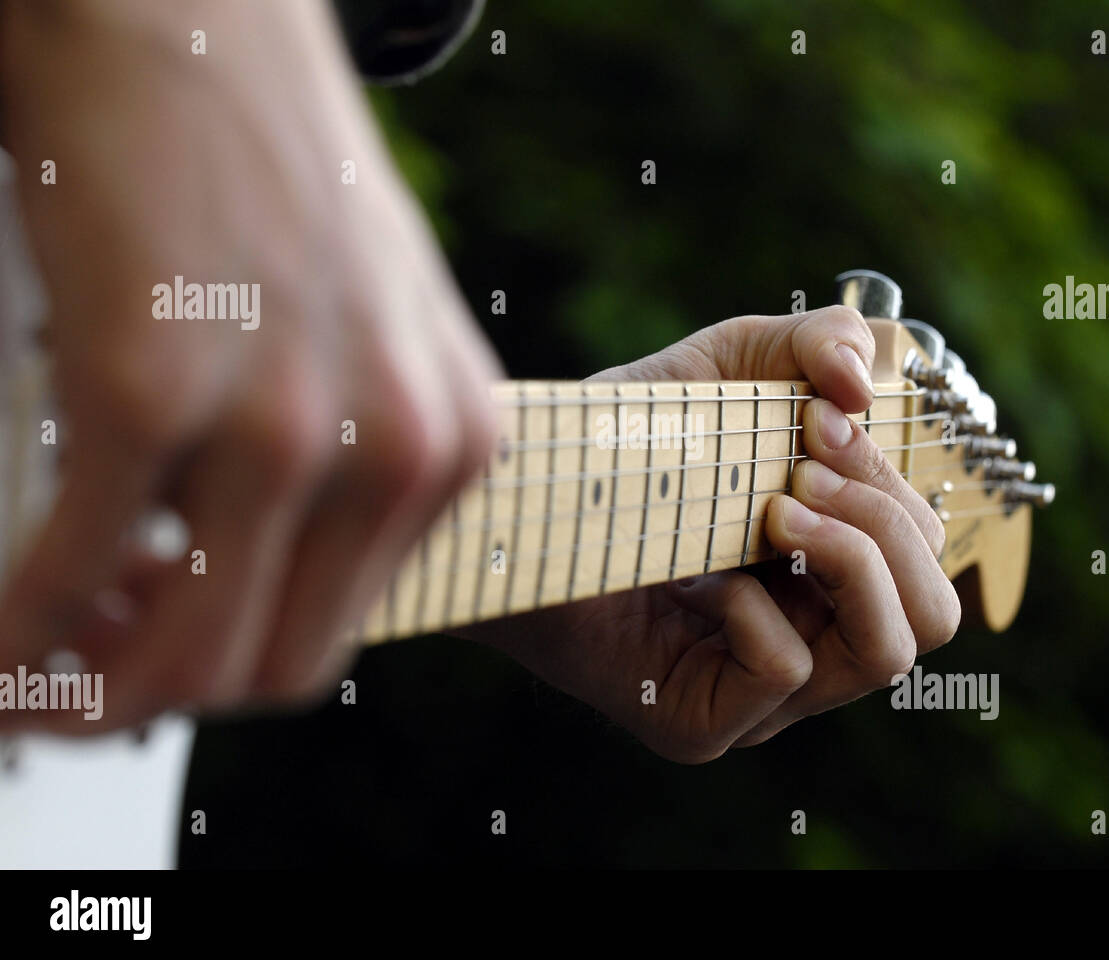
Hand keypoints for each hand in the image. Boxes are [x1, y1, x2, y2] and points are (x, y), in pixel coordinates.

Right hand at [0, 0, 500, 731]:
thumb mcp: (372, 343)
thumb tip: (233, 581)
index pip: (334, 632)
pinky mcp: (153, 387)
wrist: (198, 26)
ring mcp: (284, 425)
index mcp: (455, 445)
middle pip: (265, 670)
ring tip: (27, 654)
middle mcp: (396, 447)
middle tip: (69, 669)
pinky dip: (14, 638)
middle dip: (152, 694)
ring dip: (83, 690)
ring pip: (179, 660)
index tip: (143, 641)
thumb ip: (351, 466)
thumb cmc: (273, 183)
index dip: (224, 665)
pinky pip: (65, 578)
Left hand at [461, 305, 960, 762]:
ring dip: (847, 559)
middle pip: (933, 615)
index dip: (891, 481)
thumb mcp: (731, 367)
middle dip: (884, 523)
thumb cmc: (627, 438)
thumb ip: (817, 343)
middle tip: (800, 470)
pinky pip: (784, 672)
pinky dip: (755, 608)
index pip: (925, 552)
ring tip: (775, 507)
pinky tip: (703, 578)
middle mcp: (809, 640)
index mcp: (829, 576)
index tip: (822, 419)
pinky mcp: (701, 723)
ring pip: (885, 654)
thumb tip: (869, 380)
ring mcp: (759, 697)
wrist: (523, 493)